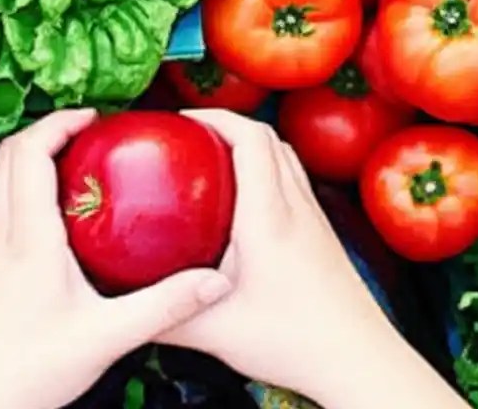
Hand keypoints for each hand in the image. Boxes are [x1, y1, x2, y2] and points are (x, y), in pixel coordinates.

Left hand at [0, 109, 232, 408]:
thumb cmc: (27, 373)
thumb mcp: (106, 338)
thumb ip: (163, 307)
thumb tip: (213, 282)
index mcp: (28, 238)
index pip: (31, 152)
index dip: (60, 123)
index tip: (95, 118)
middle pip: (9, 153)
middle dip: (48, 129)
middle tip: (89, 132)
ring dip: (24, 156)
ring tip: (63, 160)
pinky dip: (4, 187)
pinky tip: (30, 208)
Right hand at [158, 110, 462, 408]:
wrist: (357, 361)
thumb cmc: (297, 343)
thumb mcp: (214, 331)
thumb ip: (163, 316)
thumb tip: (120, 305)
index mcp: (269, 217)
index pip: (249, 138)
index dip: (213, 118)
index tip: (179, 120)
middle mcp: (296, 207)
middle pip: (268, 137)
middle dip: (225, 124)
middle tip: (187, 136)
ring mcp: (314, 218)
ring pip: (285, 156)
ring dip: (250, 145)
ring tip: (211, 161)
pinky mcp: (322, 234)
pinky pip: (293, 181)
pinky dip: (266, 171)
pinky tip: (243, 202)